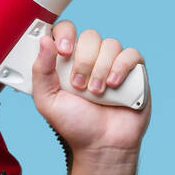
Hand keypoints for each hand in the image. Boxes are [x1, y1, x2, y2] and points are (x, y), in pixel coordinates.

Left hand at [31, 20, 150, 155]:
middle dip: (83, 61)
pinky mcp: (133, 71)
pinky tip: (114, 86)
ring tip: (96, 92)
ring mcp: (112, 63)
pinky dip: (121, 68)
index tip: (63, 52)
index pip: (65, 30)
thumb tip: (45, 40)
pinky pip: (131, 54)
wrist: (101, 144)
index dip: (64, 35)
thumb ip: (41, 71)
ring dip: (101, 69)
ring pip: (110, 44)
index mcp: (66, 61)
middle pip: (89, 36)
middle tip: (78, 85)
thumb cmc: (74, 124)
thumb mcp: (46, 100)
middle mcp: (90, 58)